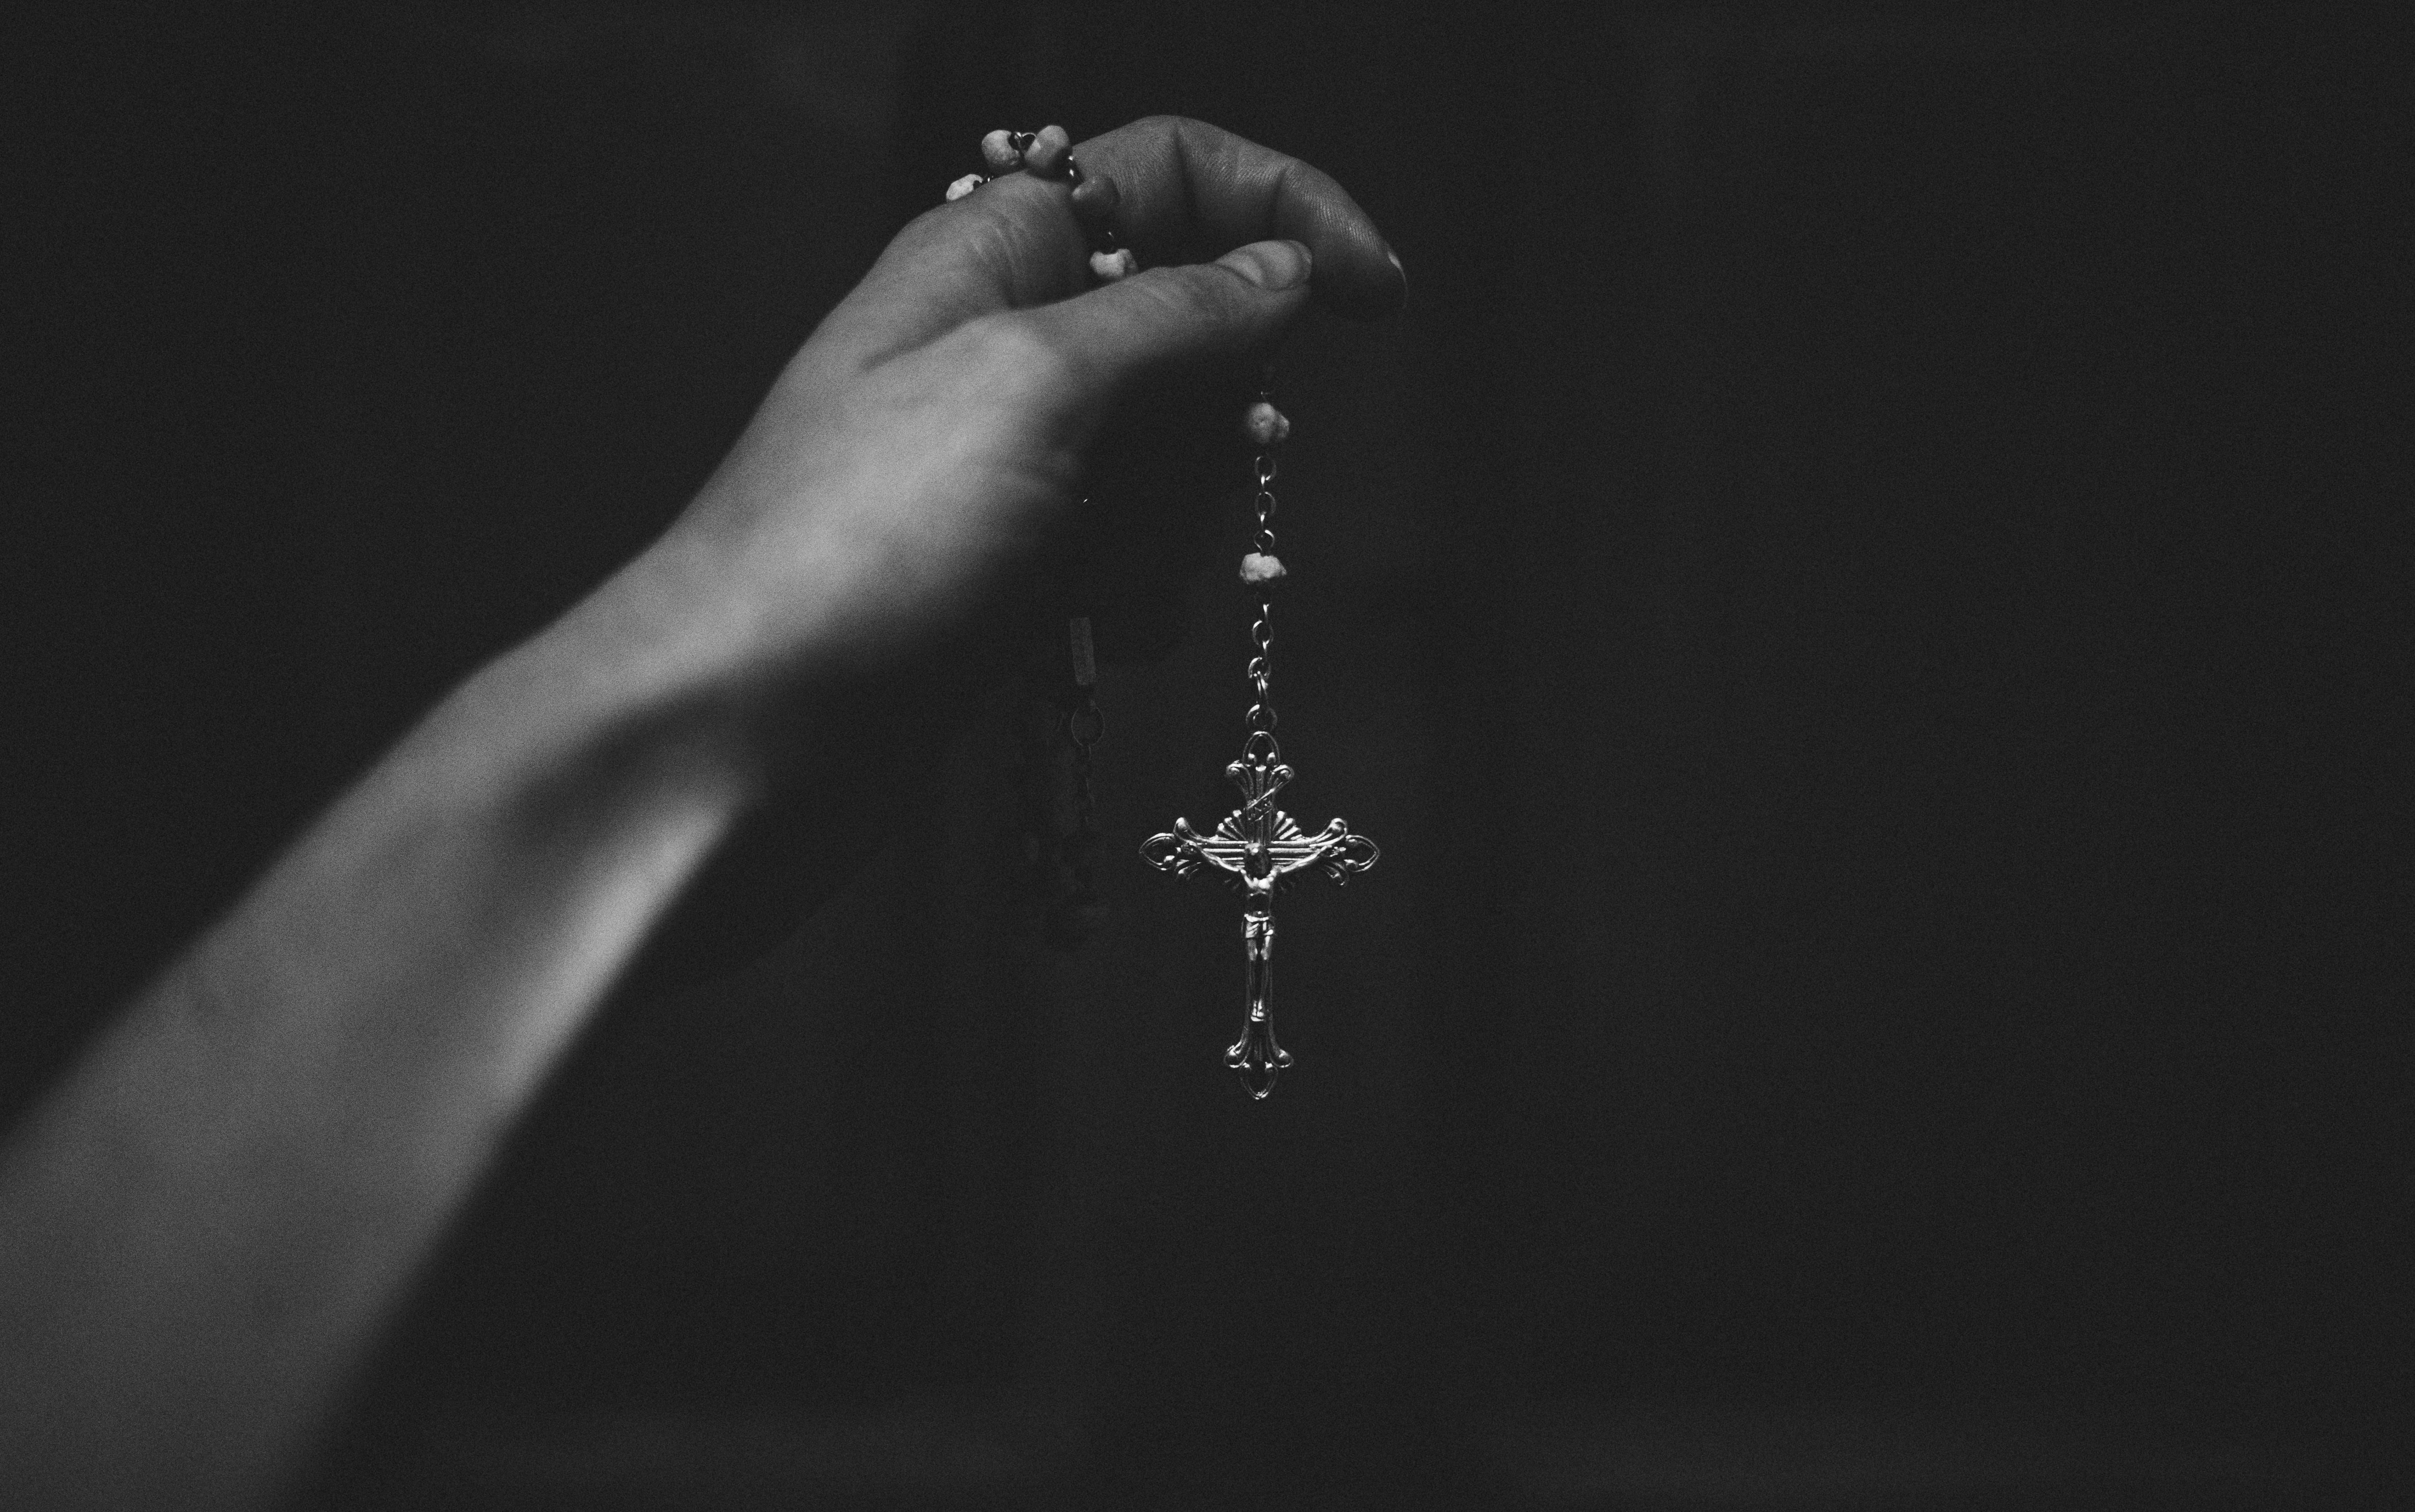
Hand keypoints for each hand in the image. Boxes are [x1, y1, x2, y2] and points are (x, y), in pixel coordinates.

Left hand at [650, 115, 1404, 702]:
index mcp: (988, 258)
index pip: (1169, 173)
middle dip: (1218, 423)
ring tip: (1101, 587)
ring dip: (1176, 531)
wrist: (735, 743)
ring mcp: (1000, 475)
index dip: (1284, 212)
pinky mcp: (1003, 582)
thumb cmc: (858, 546)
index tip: (1379, 298)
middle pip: (1191, 334)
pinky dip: (1137, 601)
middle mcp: (995, 351)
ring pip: (1173, 465)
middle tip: (1169, 487)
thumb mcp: (1036, 385)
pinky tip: (1091, 640)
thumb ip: (1173, 318)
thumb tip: (1279, 271)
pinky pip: (1131, 564)